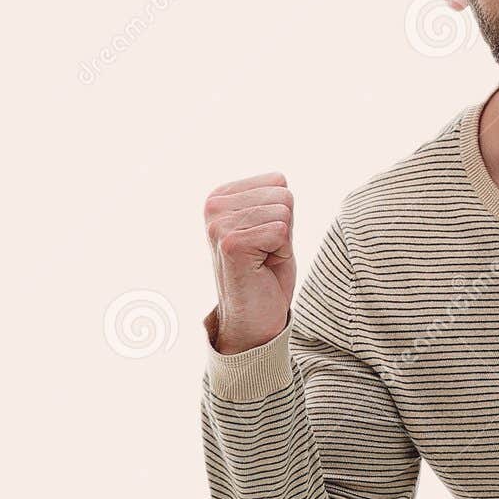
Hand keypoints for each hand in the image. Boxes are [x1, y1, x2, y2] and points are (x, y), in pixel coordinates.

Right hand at [203, 172, 295, 353]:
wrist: (254, 319)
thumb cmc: (266, 273)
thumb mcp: (270, 224)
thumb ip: (273, 198)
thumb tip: (281, 179)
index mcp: (220, 196)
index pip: (278, 181)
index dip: (283, 215)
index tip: (265, 240)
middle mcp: (213, 206)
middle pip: (282, 194)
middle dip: (285, 228)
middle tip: (265, 254)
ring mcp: (219, 225)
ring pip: (283, 212)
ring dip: (282, 242)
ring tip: (263, 261)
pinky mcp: (231, 244)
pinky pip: (281, 231)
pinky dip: (281, 253)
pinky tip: (261, 268)